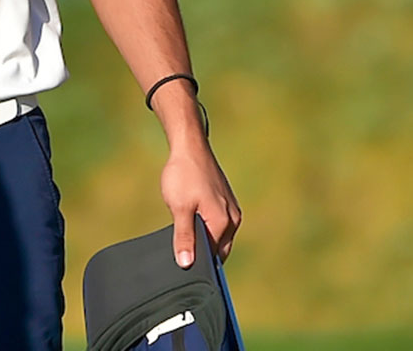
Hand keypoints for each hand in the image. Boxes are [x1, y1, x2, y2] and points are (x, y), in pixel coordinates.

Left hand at [161, 139, 241, 267]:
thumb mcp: (179, 208)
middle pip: (218, 249)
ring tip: (184, 230)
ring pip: (219, 236)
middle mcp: (233, 219)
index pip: (213, 257)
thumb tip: (186, 263)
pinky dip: (207, 227)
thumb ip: (184, 237)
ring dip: (204, 238)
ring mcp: (232, 210)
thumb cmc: (184, 174)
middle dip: (202, 252)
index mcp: (223, 223)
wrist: (190, 147)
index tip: (183, 265)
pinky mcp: (228, 202)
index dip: (198, 263)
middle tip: (180, 248)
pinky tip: (191, 219)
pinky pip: (219, 224)